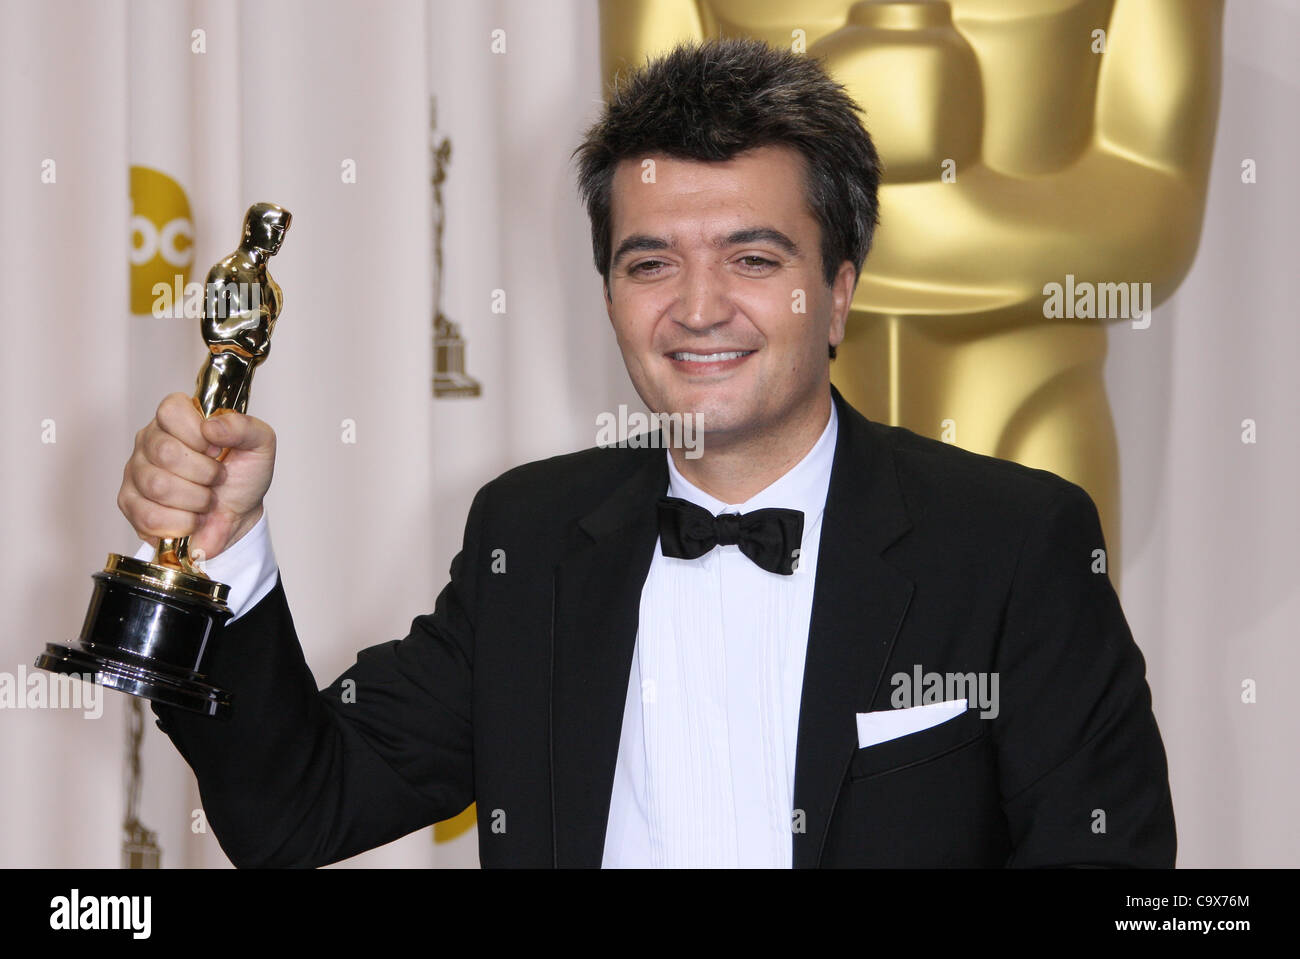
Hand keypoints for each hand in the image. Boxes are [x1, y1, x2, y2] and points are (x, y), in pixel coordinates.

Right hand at [118, 392, 275, 560]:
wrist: (238, 515)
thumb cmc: (244, 476)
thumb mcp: (259, 445)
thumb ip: (244, 427)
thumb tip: (211, 426)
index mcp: (178, 417)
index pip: (171, 410)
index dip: (199, 435)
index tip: (217, 450)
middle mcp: (151, 439)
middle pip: (165, 452)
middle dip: (204, 474)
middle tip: (217, 479)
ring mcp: (136, 471)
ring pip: (158, 486)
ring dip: (196, 500)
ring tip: (206, 499)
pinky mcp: (130, 503)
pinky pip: (150, 516)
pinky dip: (182, 523)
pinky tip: (192, 518)